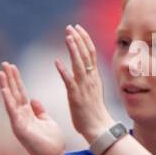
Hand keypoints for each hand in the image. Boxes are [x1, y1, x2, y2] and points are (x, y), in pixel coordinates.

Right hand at [0, 61, 65, 154]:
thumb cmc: (51, 141)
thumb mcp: (46, 121)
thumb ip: (39, 110)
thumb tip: (33, 100)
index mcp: (28, 113)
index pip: (20, 92)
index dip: (16, 80)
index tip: (12, 67)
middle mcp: (21, 115)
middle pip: (14, 93)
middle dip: (9, 78)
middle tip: (4, 63)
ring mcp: (18, 121)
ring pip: (10, 100)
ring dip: (5, 86)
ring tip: (1, 73)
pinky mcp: (19, 128)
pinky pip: (13, 112)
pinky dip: (8, 101)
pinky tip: (4, 90)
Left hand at [54, 24, 114, 142]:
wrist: (99, 127)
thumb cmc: (93, 111)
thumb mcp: (93, 89)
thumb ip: (89, 77)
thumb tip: (85, 66)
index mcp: (94, 77)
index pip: (90, 53)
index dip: (84, 39)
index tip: (77, 28)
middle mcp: (91, 79)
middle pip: (86, 55)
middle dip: (78, 39)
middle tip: (70, 27)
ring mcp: (84, 87)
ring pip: (79, 64)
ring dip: (73, 50)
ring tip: (68, 37)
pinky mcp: (76, 96)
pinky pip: (70, 82)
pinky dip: (64, 71)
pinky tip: (56, 62)